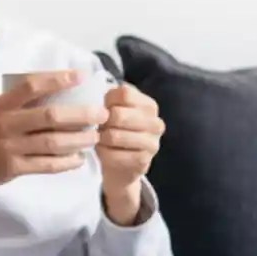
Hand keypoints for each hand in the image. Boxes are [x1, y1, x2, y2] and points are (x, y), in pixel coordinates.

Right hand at [0, 70, 108, 216]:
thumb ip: (17, 105)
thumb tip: (57, 92)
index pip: (31, 85)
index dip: (58, 79)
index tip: (81, 76)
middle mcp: (4, 124)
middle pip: (50, 116)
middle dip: (81, 114)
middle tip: (101, 113)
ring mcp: (8, 147)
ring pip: (53, 142)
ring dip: (79, 139)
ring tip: (95, 136)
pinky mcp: (13, 168)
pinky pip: (47, 164)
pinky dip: (67, 162)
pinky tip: (79, 158)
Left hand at [96, 83, 164, 223]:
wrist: (120, 165)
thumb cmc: (113, 131)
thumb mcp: (113, 110)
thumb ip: (111, 98)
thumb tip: (103, 90)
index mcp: (149, 105)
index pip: (124, 93)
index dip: (107, 101)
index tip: (104, 109)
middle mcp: (156, 122)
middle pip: (118, 114)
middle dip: (103, 122)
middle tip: (101, 128)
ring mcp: (153, 143)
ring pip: (114, 135)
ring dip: (101, 139)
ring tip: (102, 140)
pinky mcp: (143, 161)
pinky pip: (114, 155)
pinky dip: (104, 154)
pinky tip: (106, 152)